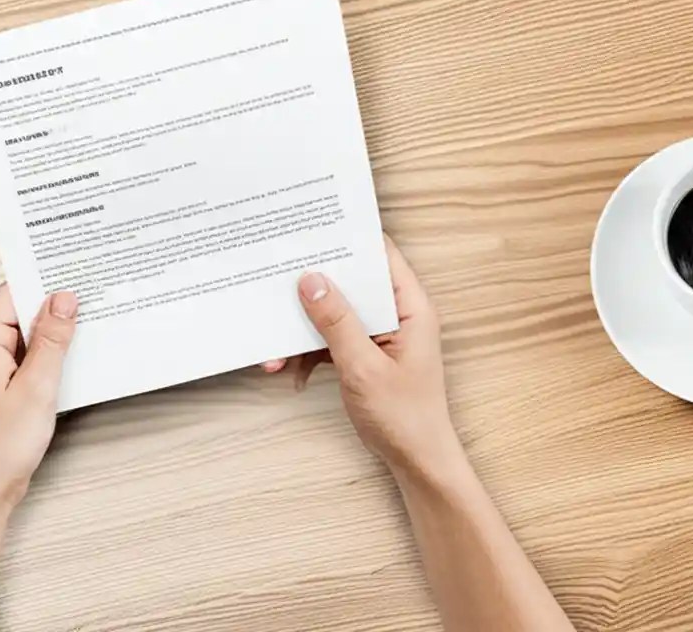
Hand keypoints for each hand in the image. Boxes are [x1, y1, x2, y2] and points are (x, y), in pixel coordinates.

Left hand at [0, 284, 77, 510]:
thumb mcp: (36, 387)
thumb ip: (51, 340)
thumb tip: (64, 299)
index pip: (14, 290)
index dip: (45, 280)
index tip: (76, 272)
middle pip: (23, 310)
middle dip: (56, 305)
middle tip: (94, 297)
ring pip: (29, 335)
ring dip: (56, 333)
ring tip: (90, 326)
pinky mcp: (4, 386)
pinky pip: (29, 358)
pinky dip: (51, 356)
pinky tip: (73, 359)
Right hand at [263, 237, 457, 473]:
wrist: (416, 461)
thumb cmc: (405, 417)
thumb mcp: (363, 367)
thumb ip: (337, 322)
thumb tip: (311, 280)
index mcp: (410, 306)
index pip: (380, 254)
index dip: (348, 239)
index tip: (310, 232)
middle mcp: (396, 314)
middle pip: (351, 283)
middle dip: (313, 290)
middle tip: (277, 283)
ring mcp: (380, 334)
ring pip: (335, 314)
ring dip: (304, 331)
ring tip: (276, 351)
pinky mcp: (365, 353)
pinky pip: (331, 340)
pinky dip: (309, 354)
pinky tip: (291, 372)